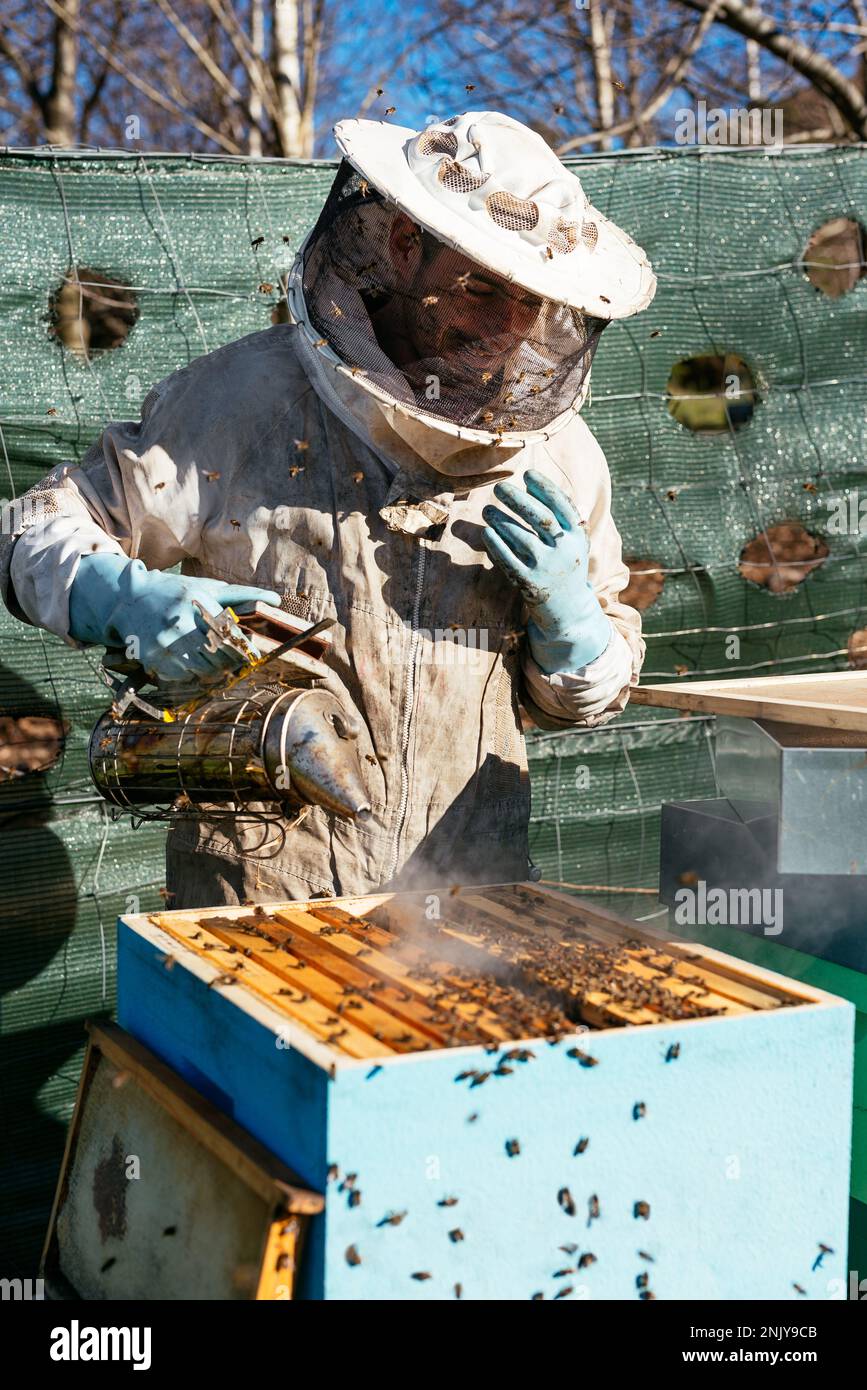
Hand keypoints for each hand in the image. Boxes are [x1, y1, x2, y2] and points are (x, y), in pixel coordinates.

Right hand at [69, 553, 279, 682]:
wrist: (130, 599)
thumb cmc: (176, 593)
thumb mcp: (206, 587)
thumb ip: (240, 595)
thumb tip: (276, 599)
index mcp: (196, 601)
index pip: (231, 634)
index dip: (245, 650)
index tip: (252, 658)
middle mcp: (179, 621)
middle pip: (219, 655)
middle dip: (232, 664)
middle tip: (237, 667)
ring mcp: (164, 641)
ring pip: (203, 670)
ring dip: (214, 673)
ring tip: (217, 668)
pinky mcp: (153, 658)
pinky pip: (183, 678)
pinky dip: (193, 677)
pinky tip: (194, 667)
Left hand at [481, 470, 611, 674]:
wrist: (569, 612)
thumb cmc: (567, 566)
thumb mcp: (574, 542)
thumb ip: (561, 516)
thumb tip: (536, 482)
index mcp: (577, 537)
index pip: (562, 506)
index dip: (545, 488)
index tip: (527, 474)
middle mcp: (565, 551)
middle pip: (541, 518)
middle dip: (519, 500)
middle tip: (499, 488)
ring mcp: (547, 569)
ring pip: (521, 538)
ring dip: (502, 521)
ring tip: (487, 510)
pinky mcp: (530, 585)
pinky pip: (509, 561)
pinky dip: (496, 545)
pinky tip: (486, 532)